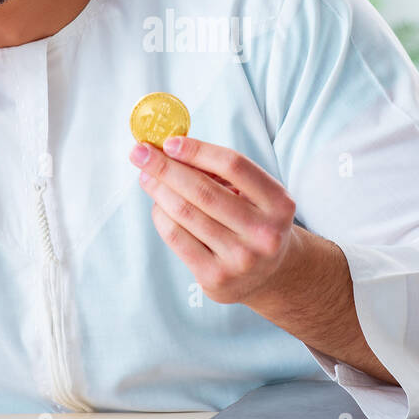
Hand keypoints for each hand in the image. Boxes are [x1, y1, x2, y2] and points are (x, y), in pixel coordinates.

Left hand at [129, 135, 298, 304]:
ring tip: (145, 176)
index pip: (233, 166)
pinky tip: (157, 205)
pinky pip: (177, 238)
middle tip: (140, 152)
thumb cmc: (253, 221)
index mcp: (279, 203)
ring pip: (185, 213)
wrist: (268, 274)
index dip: (197, 150)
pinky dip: (161, 216)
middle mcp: (264, 233)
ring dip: (158, 189)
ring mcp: (240, 258)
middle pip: (204, 190)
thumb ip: (221, 172)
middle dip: (165, 167)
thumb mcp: (255, 194)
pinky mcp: (216, 277)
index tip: (169, 142)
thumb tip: (170, 150)